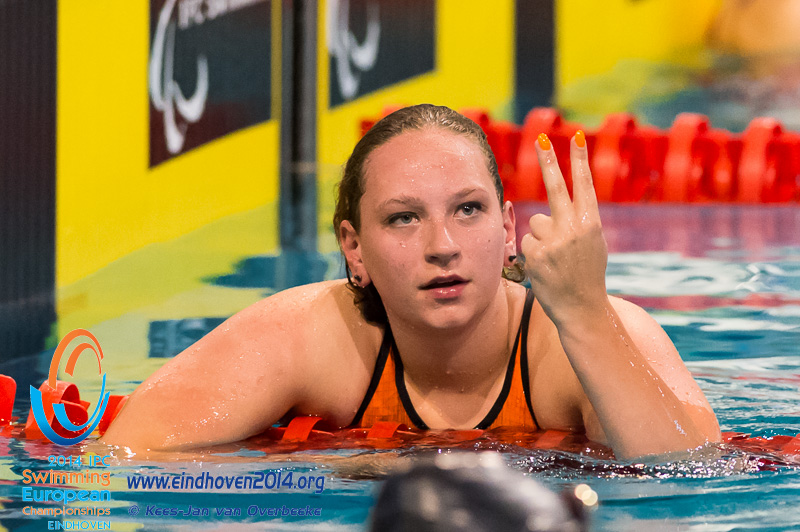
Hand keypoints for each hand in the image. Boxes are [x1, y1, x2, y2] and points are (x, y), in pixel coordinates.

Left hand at [520, 132, 608, 325]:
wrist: (581, 308)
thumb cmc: (586, 274)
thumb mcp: (592, 244)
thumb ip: (577, 223)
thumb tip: (551, 209)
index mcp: (591, 223)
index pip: (584, 185)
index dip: (579, 160)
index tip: (577, 136)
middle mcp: (573, 228)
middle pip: (555, 187)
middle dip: (548, 161)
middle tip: (541, 139)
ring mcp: (553, 241)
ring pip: (535, 222)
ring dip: (541, 237)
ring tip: (554, 259)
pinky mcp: (536, 254)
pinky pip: (527, 241)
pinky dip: (533, 253)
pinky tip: (545, 268)